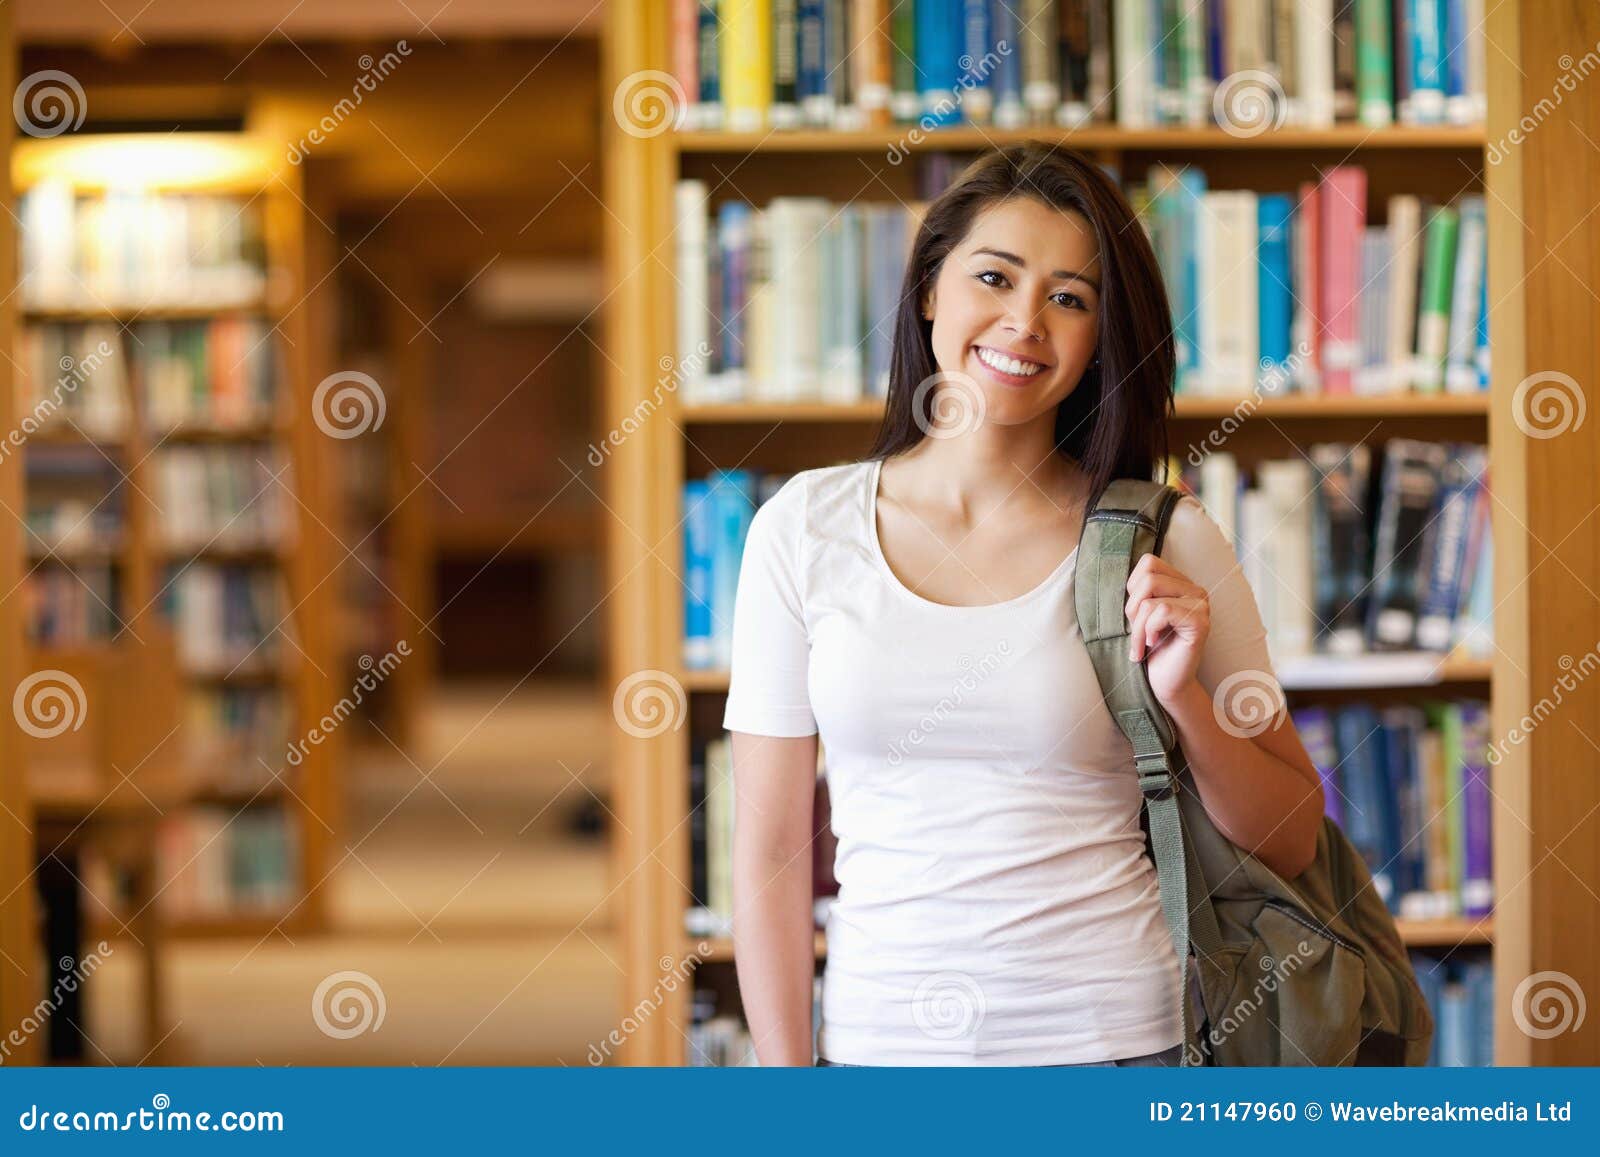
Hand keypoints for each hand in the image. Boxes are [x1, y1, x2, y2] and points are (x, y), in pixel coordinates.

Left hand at [1124, 552, 1209, 706]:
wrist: (1165, 682)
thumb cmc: (1150, 648)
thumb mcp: (1139, 613)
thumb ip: (1138, 590)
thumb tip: (1118, 573)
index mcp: (1182, 583)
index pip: (1149, 563)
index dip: (1132, 588)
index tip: (1136, 615)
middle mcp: (1195, 590)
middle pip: (1148, 578)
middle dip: (1132, 608)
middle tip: (1138, 631)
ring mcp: (1201, 605)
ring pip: (1151, 598)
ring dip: (1138, 625)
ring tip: (1143, 642)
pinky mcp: (1200, 622)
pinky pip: (1161, 612)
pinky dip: (1148, 631)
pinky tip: (1153, 644)